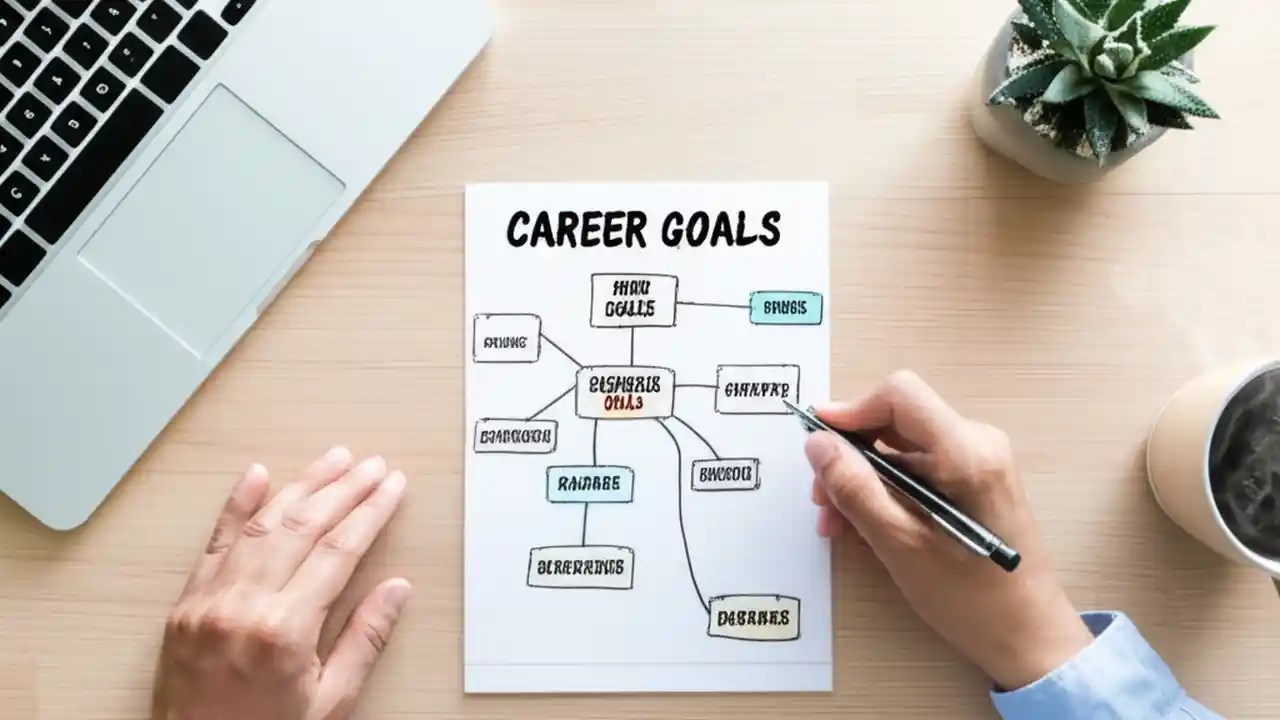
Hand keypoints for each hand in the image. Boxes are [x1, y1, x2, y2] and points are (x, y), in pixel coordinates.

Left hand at [152, 448, 409, 719]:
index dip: (370, 512)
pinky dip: (236, 506)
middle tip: (371, 465)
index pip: (340, 551)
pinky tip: (257, 475)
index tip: (391, 487)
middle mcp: (245, 606)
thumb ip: (365, 641)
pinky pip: (214, 543)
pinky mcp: (186, 605)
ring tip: (333, 460)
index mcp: (286, 630)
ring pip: (263, 525)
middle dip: (344, 489)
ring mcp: (210, 601)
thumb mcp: (330, 701)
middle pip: (304, 527)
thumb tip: (397, 590)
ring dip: (302, 486)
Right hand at [805, 371, 1091, 689]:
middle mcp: (978, 444)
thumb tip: (817, 443)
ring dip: (863, 479)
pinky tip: (866, 525)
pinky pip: (918, 469)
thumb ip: (855, 489)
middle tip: (821, 499)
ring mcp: (980, 461)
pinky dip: (886, 491)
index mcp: (967, 452)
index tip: (815, 440)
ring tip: (838, 523)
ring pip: (901, 449)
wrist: (1028, 636)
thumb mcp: (900, 544)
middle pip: (897, 421)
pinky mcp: (975, 481)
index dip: (851, 410)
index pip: (900, 395)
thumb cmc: (970, 598)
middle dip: (851, 455)